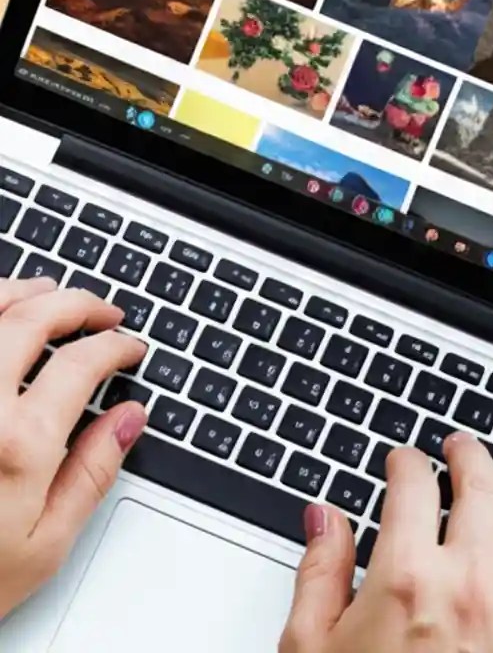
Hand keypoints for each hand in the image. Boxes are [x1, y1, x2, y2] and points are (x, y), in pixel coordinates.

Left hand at [0, 278, 147, 617]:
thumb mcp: (46, 543)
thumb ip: (92, 473)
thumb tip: (129, 418)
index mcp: (18, 444)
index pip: (82, 362)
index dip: (116, 345)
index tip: (130, 348)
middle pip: (31, 318)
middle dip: (78, 303)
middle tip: (101, 310)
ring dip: (20, 292)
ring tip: (46, 293)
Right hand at [280, 434, 492, 651]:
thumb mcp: (308, 650)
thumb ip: (319, 574)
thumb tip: (325, 516)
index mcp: (406, 580)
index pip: (413, 488)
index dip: (406, 462)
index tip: (403, 460)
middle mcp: (470, 588)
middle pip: (483, 490)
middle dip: (469, 457)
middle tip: (458, 447)